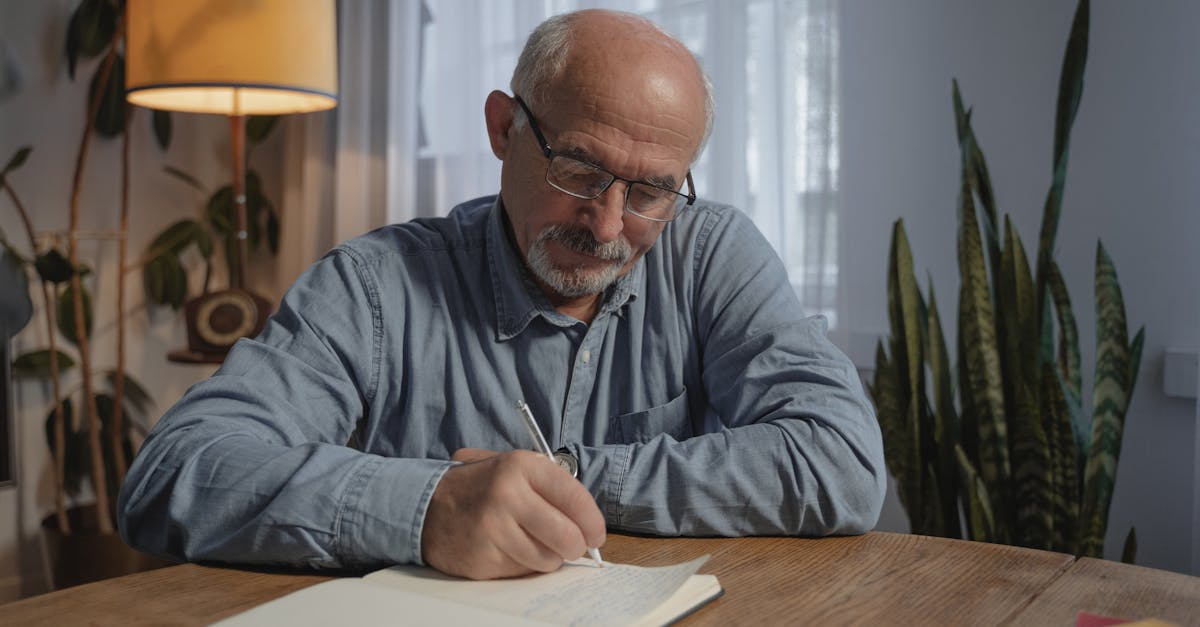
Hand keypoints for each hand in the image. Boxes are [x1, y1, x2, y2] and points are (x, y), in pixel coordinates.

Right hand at [421, 449, 605, 579]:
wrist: (425, 506)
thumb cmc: (479, 487)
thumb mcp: (511, 468)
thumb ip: (549, 485)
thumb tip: (588, 521)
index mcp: (521, 465)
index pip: (574, 497)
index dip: (592, 521)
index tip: (596, 534)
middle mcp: (507, 495)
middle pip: (567, 536)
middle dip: (576, 546)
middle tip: (572, 546)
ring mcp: (493, 528)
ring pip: (547, 560)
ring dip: (547, 557)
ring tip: (532, 543)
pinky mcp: (482, 557)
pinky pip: (522, 571)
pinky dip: (522, 565)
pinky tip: (508, 549)